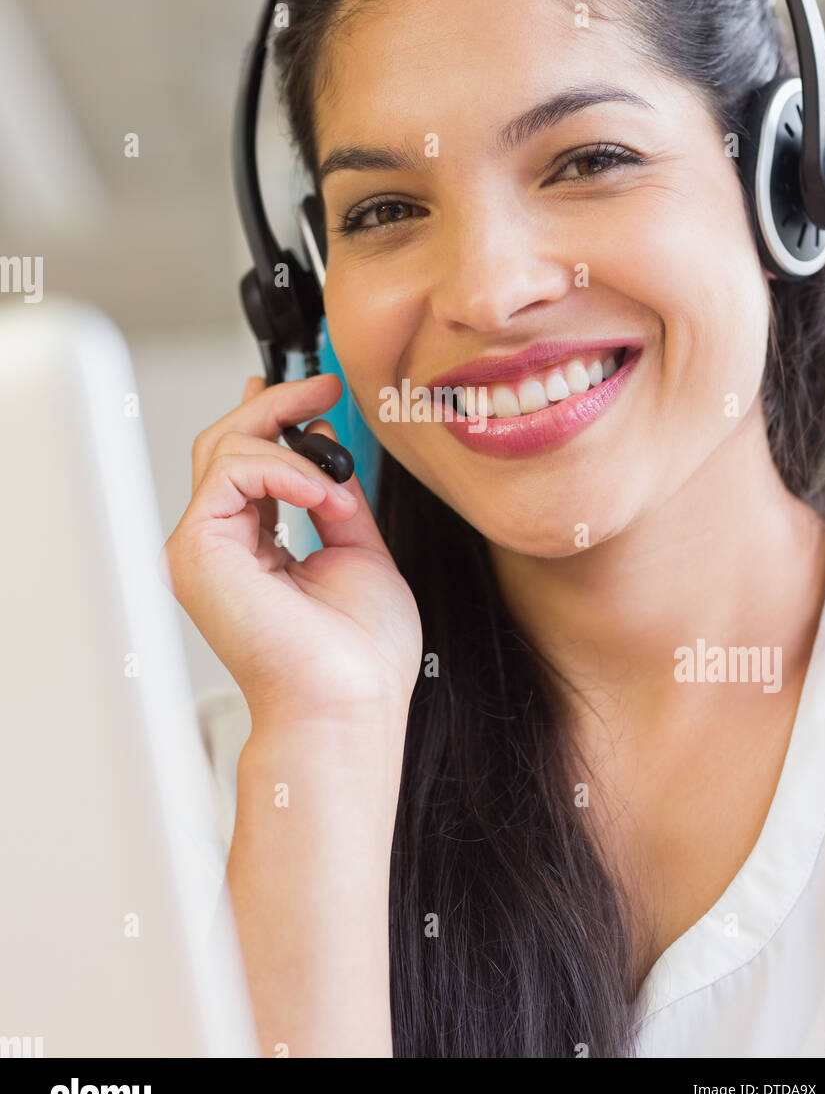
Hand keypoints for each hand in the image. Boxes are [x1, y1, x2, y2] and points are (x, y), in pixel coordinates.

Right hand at [164, 373, 422, 730]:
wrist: (348, 704)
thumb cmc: (358, 656)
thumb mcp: (359, 551)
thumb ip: (336, 499)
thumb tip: (327, 451)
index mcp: (251, 549)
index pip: (243, 464)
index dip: (272, 417)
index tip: (319, 394)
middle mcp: (218, 547)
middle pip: (224, 442)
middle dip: (276, 405)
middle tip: (324, 389)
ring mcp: (202, 548)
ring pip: (224, 446)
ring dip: (292, 448)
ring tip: (336, 490)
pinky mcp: (197, 550)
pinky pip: (232, 470)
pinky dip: (284, 469)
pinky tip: (320, 498)